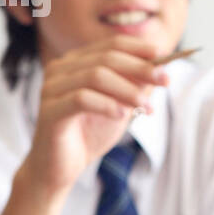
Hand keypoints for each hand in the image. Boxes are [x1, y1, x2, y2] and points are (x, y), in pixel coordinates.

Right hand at [20, 35, 168, 195]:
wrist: (61, 168)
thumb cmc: (90, 134)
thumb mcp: (120, 107)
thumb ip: (136, 88)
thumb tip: (161, 69)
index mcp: (76, 63)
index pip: (110, 46)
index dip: (139, 49)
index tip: (164, 55)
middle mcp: (61, 69)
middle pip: (106, 58)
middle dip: (140, 68)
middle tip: (165, 80)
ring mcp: (51, 88)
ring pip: (95, 76)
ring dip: (127, 90)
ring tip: (147, 106)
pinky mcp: (49, 110)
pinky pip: (81, 99)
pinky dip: (107, 105)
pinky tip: (123, 115)